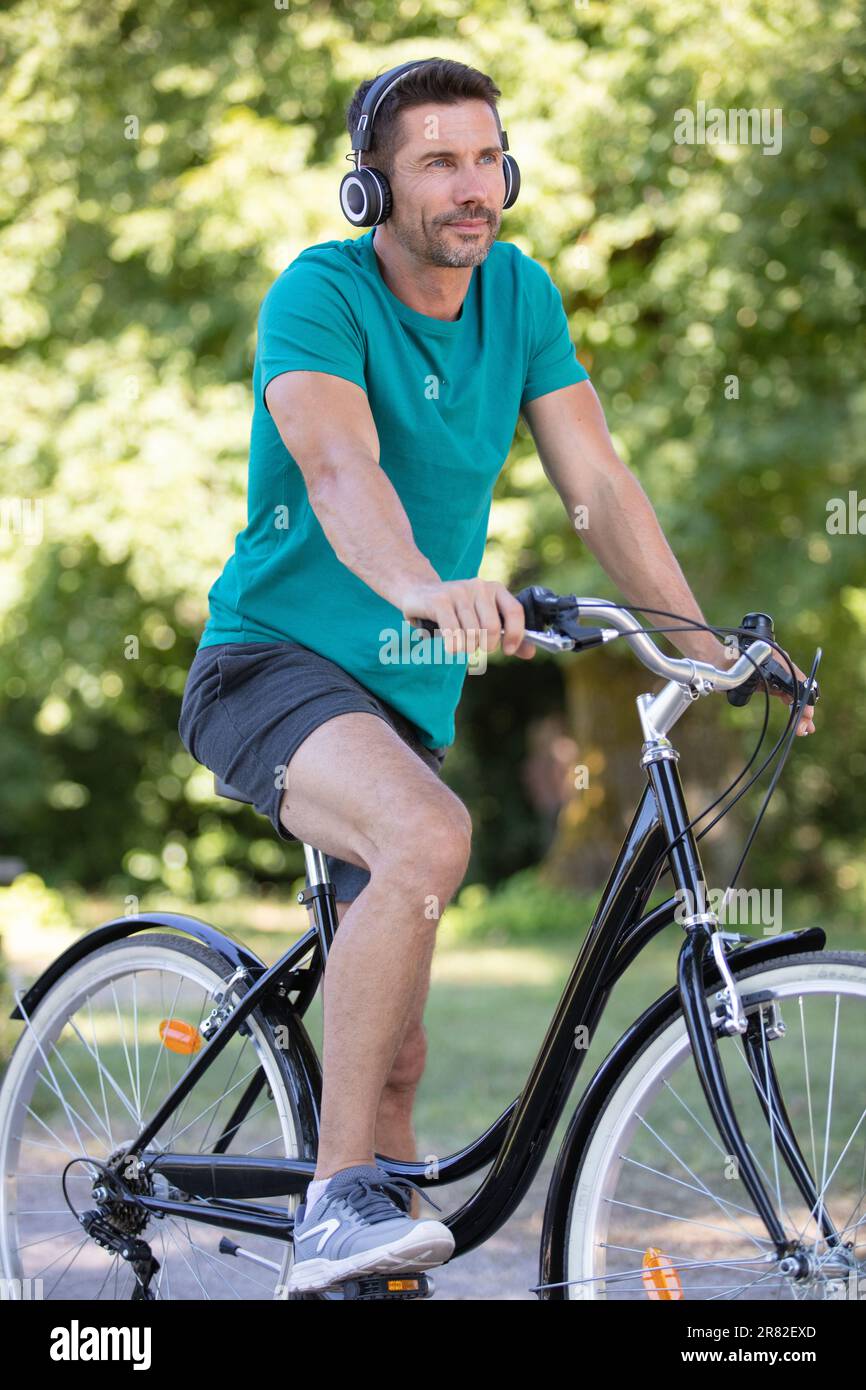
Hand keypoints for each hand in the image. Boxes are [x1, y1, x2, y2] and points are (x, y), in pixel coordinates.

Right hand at [401, 578, 535, 659]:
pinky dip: (454, 647)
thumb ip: (507, 634)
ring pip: (471, 634)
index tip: (508, 650)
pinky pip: (453, 633)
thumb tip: (530, 653)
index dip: (515, 635)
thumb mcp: (482, 617)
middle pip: (492, 628)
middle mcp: (478, 587)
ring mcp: (458, 592)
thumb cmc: (456, 610)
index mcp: (494, 588)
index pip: (515, 611)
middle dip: (486, 646)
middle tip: (477, 647)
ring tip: (460, 644)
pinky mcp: (439, 601)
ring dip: (467, 648)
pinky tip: (451, 646)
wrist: (419, 591)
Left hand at [714, 639, 815, 736]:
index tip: (807, 716)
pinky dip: (793, 705)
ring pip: (795, 692)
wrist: (717, 662)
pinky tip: (796, 718)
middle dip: (804, 709)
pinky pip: (787, 693)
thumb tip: (766, 691)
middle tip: (805, 729)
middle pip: (799, 688)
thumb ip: (754, 682)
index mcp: (777, 660)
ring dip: (801, 710)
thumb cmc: (725, 666)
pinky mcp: (772, 680)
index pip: (797, 683)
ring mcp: (778, 672)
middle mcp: (781, 664)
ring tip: (804, 728)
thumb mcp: (740, 675)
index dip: (803, 701)